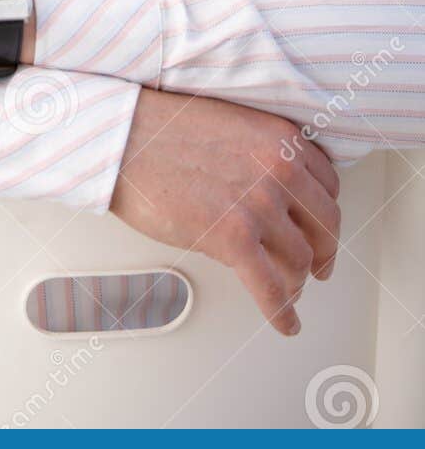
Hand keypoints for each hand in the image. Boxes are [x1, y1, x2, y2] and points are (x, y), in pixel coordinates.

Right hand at [109, 87, 340, 335]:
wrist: (120, 137)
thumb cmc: (160, 129)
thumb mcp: (230, 125)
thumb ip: (262, 153)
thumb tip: (275, 194)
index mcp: (280, 137)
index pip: (328, 185)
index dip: (324, 214)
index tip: (320, 230)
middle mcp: (279, 168)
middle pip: (324, 225)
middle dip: (324, 253)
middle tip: (320, 268)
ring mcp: (259, 203)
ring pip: (300, 260)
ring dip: (297, 283)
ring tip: (288, 294)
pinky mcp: (234, 236)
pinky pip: (272, 288)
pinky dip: (283, 312)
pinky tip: (286, 323)